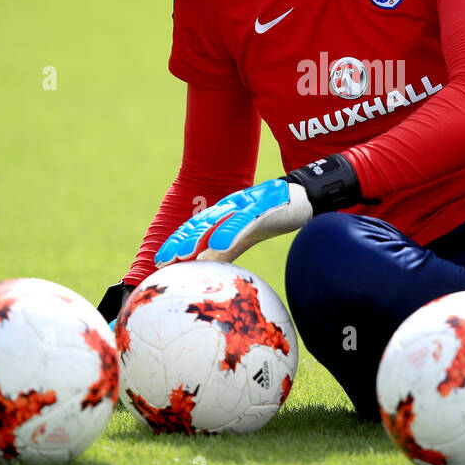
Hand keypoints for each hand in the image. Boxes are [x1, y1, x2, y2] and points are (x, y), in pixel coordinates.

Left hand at [154, 178, 311, 266]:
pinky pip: (243, 222)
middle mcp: (230, 209)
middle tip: (164, 261)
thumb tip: (207, 267)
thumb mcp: (246, 235)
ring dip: (198, 239)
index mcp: (225, 215)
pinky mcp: (262, 209)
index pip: (196, 229)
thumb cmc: (272, 216)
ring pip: (217, 222)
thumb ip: (227, 249)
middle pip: (199, 225)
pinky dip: (229, 234)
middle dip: (180, 242)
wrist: (303, 197)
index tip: (161, 262)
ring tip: (183, 255)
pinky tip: (218, 246)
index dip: (177, 243)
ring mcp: (245, 207)